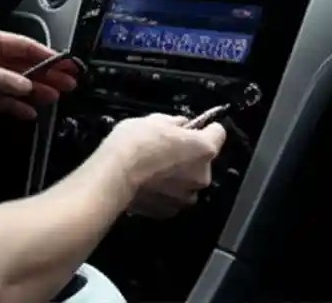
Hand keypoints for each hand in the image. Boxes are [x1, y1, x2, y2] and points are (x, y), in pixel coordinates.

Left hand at [0, 27, 79, 119]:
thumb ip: (8, 80)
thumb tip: (29, 85)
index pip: (27, 47)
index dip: (49, 57)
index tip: (67, 65)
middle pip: (25, 65)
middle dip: (47, 74)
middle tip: (68, 84)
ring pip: (17, 82)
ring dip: (35, 90)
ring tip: (55, 98)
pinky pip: (4, 98)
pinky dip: (16, 105)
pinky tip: (30, 112)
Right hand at [97, 113, 226, 218]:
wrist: (113, 176)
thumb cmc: (135, 143)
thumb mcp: (156, 120)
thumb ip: (176, 123)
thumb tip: (183, 126)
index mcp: (204, 149)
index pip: (218, 133)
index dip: (205, 128)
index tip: (192, 128)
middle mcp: (202, 176)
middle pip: (202, 160)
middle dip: (188, 155)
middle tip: (165, 148)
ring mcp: (186, 196)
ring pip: (188, 181)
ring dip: (177, 176)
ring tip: (153, 168)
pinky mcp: (169, 212)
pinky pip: (172, 197)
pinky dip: (164, 191)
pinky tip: (147, 183)